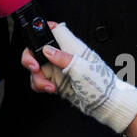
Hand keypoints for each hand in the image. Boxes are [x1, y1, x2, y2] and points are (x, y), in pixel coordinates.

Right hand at [19, 21, 136, 132]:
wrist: (106, 105)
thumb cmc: (103, 85)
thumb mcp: (82, 69)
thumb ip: (64, 58)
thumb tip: (48, 50)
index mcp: (71, 46)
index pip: (53, 30)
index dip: (41, 31)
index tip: (34, 41)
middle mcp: (63, 56)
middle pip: (37, 50)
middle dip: (30, 59)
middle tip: (34, 68)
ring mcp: (58, 69)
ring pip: (36, 67)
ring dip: (36, 77)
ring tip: (48, 86)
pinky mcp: (56, 81)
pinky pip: (39, 80)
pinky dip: (39, 85)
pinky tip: (50, 89)